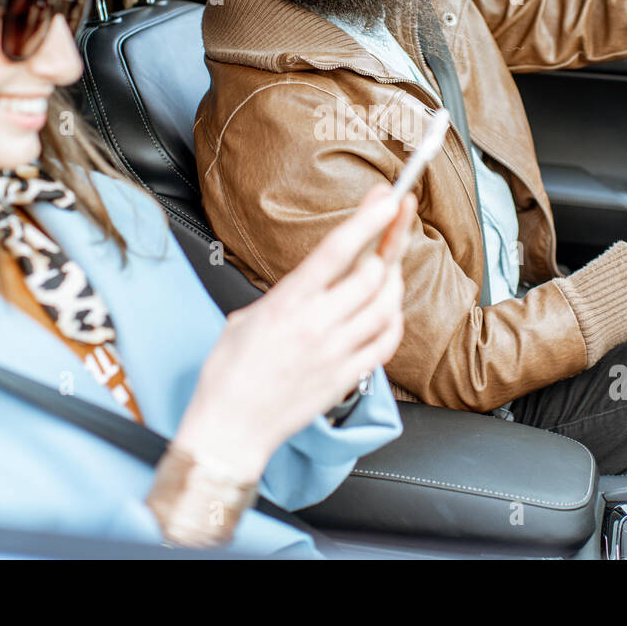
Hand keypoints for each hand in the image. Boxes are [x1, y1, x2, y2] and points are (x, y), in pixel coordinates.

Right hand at [173, 184, 414, 481]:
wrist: (230, 428)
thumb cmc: (228, 373)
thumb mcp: (247, 318)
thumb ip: (286, 295)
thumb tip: (313, 279)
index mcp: (286, 304)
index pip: (336, 250)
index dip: (368, 220)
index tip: (388, 197)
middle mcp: (315, 325)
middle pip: (372, 275)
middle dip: (391, 240)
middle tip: (397, 220)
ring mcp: (335, 353)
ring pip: (386, 306)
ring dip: (394, 280)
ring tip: (391, 265)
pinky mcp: (346, 378)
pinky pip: (386, 342)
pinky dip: (394, 319)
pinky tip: (389, 310)